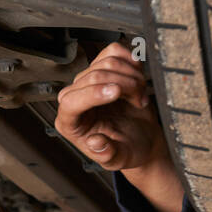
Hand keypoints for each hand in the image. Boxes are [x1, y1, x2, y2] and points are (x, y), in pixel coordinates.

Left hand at [54, 42, 183, 211]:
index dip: (93, 93)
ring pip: (106, 62)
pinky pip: (115, 51)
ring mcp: (88, 81)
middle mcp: (75, 99)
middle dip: (123, 85)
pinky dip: (132, 61)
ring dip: (131, 76)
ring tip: (140, 95)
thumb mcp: (117, 159)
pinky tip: (139, 77)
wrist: (141, 140)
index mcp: (70, 124)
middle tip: (140, 101)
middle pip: (93, 77)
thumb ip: (106, 153)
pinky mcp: (104, 68)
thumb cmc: (126, 149)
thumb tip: (95, 141)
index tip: (117, 92)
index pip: (70, 101)